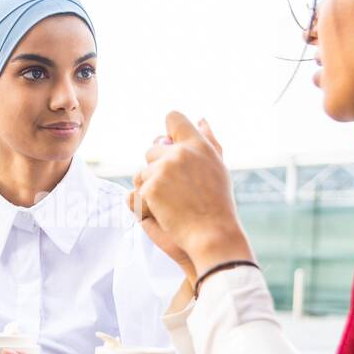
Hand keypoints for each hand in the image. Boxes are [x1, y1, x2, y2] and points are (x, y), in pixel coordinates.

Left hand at [134, 112, 253, 276]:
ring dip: (149, 188)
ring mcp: (163, 171)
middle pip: (151, 149)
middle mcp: (180, 153)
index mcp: (198, 145)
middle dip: (157, 168)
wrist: (212, 235)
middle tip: (177, 190)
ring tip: (171, 204)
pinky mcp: (150, 189)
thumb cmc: (218, 203)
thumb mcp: (218, 168)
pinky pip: (136, 192)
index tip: (171, 146)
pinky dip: (145, 205)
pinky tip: (164, 214)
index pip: (174, 118)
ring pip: (141, 172)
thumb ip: (209, 141)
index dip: (169, 131)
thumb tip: (201, 119)